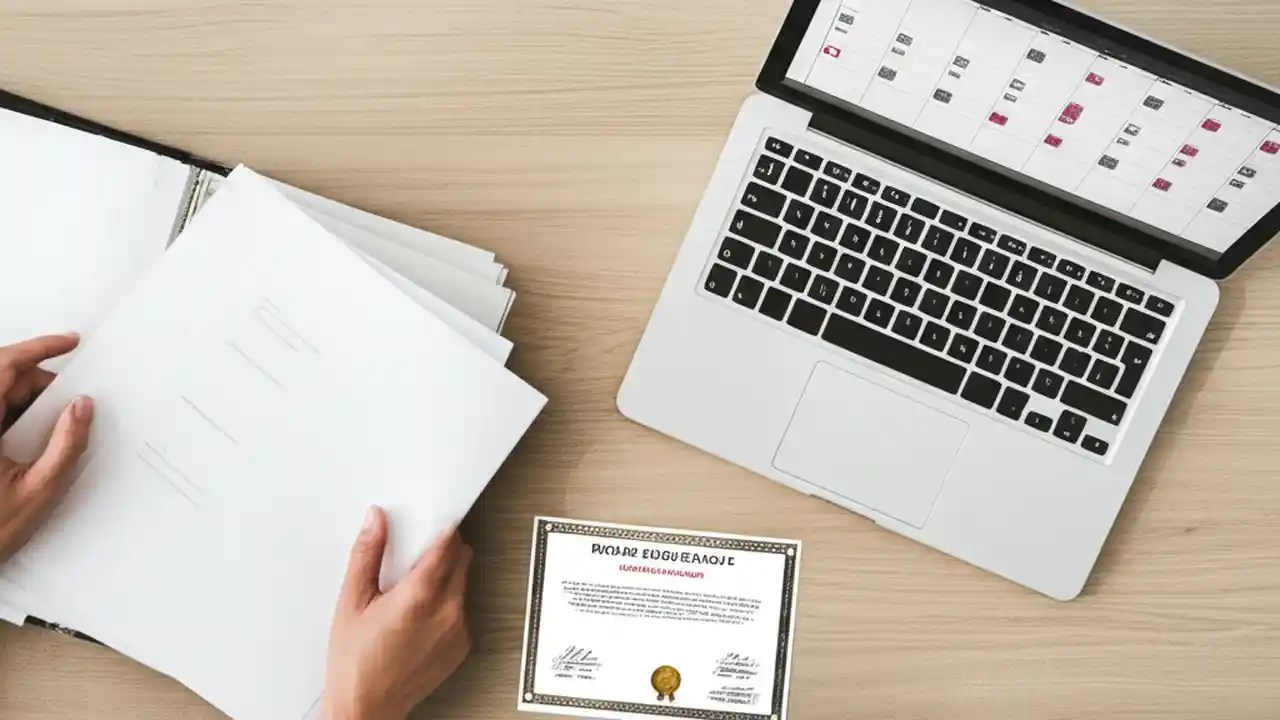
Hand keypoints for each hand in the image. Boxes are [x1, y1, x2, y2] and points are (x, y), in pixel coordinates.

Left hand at [0, 333, 94, 564]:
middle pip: (5, 381)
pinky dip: (17, 421)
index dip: (39, 348)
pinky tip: (37, 441)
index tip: (70, 342)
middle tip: (75, 400)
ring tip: (58, 427)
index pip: (5, 366)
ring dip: (29, 405)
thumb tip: (84, 407)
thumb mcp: (39, 489)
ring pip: (1, 400)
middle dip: (41, 384)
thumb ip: (66, 444)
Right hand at [325, 507, 473, 719]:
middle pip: (461, 559)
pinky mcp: (463, 645)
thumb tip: (376, 521)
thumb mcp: (351, 601)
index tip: (432, 522)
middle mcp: (446, 611)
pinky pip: (462, 609)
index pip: (447, 544)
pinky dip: (447, 605)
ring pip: (463, 583)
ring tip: (410, 595)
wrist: (366, 707)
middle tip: (412, 561)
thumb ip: (367, 554)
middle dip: (442, 552)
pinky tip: (419, 617)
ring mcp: (458, 630)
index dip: (440, 528)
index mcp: (419, 596)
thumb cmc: (355, 663)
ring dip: (445, 579)